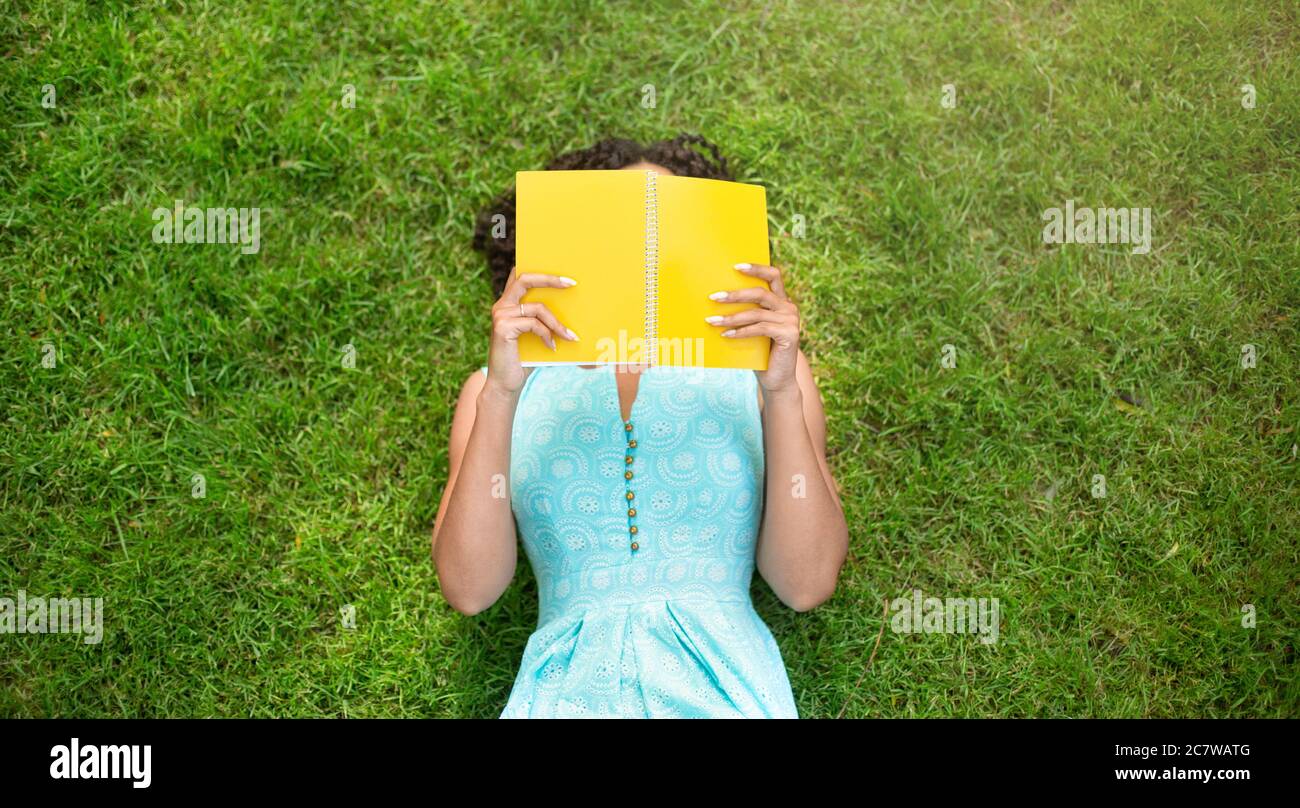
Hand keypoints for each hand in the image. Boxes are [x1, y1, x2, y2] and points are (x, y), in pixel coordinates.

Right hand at [485, 268, 578, 394]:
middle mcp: (501, 305)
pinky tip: (551, 347)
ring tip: (570, 336)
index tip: (562, 273)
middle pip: (525, 279)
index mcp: (508, 303)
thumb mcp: (536, 335)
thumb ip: (545, 320)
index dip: (538, 270)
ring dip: (557, 323)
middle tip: (571, 283)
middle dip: (549, 279)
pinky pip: (533, 324)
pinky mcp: (502, 328)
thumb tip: (575, 309)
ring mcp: (500, 315)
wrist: (505, 384)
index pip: (520, 276)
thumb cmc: (524, 360)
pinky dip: (546, 335)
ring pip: (537, 307)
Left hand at [704, 262, 799, 392]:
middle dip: (735, 294)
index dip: (756, 268)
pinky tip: (726, 335)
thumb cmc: (760, 352)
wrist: (776, 379)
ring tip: (712, 321)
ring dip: (732, 317)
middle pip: (760, 293)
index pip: (773, 275)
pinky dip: (741, 332)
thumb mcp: (751, 328)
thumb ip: (744, 313)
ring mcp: (791, 320)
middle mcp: (789, 307)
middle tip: (713, 297)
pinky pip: (760, 328)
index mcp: (781, 300)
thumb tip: (715, 300)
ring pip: (756, 313)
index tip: (735, 266)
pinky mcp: (790, 334)